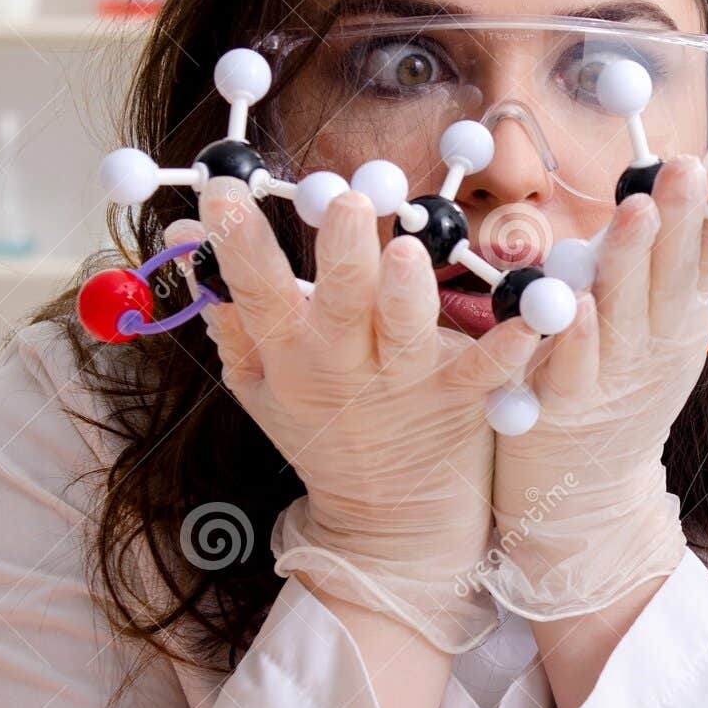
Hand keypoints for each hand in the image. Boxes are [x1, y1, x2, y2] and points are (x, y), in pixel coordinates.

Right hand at [169, 176, 541, 653]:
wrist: (383, 516)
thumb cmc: (317, 429)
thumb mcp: (256, 383)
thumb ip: (226, 313)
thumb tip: (180, 237)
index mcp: (290, 356)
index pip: (255, 293)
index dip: (237, 243)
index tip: (224, 192)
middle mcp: (343, 366)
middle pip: (337, 304)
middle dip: (339, 254)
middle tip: (344, 204)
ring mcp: (403, 383)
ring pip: (403, 332)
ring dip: (406, 294)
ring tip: (405, 252)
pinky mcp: (457, 399)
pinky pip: (483, 372)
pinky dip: (508, 347)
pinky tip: (526, 319)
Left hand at [485, 144, 707, 622]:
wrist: (587, 495)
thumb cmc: (618, 391)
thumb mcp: (662, 322)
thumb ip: (680, 250)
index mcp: (677, 319)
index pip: (703, 254)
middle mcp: (652, 345)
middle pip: (668, 276)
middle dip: (679, 219)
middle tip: (685, 166)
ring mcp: (610, 378)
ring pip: (621, 312)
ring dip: (628, 261)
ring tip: (635, 209)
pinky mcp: (562, 409)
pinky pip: (569, 368)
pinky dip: (576, 338)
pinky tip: (578, 304)